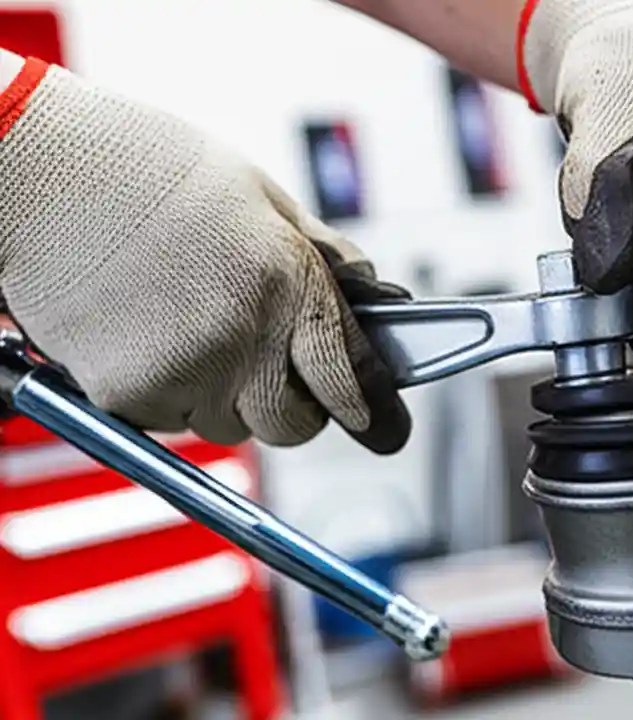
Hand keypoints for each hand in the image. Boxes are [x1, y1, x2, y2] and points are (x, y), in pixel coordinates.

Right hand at [0, 58, 409, 452]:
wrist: (41, 170)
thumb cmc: (151, 170)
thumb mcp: (263, 198)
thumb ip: (325, 257)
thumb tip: (377, 299)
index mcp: (287, 281)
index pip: (350, 378)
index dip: (370, 409)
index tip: (380, 425)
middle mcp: (242, 335)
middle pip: (295, 427)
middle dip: (295, 406)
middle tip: (272, 365)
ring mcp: (182, 371)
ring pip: (231, 428)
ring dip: (228, 398)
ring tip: (192, 328)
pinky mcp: (125, 396)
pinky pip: (171, 423)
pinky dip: (171, 396)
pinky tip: (151, 336)